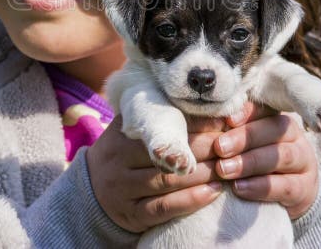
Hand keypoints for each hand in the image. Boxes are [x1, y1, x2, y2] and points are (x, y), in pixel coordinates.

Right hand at [86, 114, 227, 232]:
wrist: (90, 191)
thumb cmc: (123, 155)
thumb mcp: (131, 131)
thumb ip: (158, 116)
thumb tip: (205, 106)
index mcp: (122, 132)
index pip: (162, 123)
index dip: (195, 124)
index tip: (221, 123)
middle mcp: (118, 158)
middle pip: (167, 151)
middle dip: (204, 149)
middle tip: (230, 146)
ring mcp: (122, 188)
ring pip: (168, 180)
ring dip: (203, 174)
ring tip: (226, 168)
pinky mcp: (131, 214)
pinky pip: (164, 207)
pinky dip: (191, 200)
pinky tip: (213, 192)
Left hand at [213, 101, 318, 219]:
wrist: (286, 199)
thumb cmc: (255, 165)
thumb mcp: (242, 147)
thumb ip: (228, 135)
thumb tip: (199, 125)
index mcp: (277, 120)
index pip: (265, 109)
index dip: (247, 113)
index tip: (227, 120)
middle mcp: (294, 137)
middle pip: (275, 129)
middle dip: (244, 138)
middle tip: (219, 147)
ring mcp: (304, 162)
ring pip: (281, 156)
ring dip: (250, 162)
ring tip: (224, 170)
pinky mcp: (305, 190)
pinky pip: (286, 186)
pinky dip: (261, 187)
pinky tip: (239, 188)